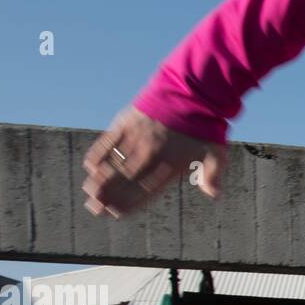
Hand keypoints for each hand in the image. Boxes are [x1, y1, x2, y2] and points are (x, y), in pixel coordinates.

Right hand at [81, 105, 228, 218]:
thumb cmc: (205, 125)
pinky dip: (99, 153)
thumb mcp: (215, 151)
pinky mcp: (128, 121)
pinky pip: (109, 140)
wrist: (192, 90)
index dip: (129, 203)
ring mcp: (137, 137)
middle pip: (126, 180)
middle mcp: (151, 153)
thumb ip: (213, 174)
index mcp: (171, 164)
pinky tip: (89, 167)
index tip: (115, 214)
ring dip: (100, 179)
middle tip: (94, 209)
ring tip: (89, 194)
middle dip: (109, 196)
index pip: (146, 190)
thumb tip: (214, 195)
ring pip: (115, 163)